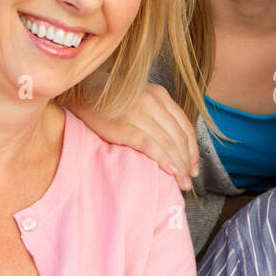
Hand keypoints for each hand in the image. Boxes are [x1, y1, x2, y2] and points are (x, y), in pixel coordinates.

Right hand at [72, 83, 198, 191]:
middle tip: (188, 180)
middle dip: (187, 162)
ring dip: (178, 165)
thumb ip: (157, 115)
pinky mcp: (124, 126)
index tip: (194, 167)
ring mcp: (139, 113)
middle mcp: (153, 101)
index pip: (185, 126)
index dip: (193, 150)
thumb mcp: (140, 99)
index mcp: (160, 95)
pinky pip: (150, 145)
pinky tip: (170, 171)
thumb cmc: (111, 102)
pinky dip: (163, 159)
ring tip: (181, 182)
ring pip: (168, 143)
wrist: (81, 92)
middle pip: (179, 137)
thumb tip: (174, 145)